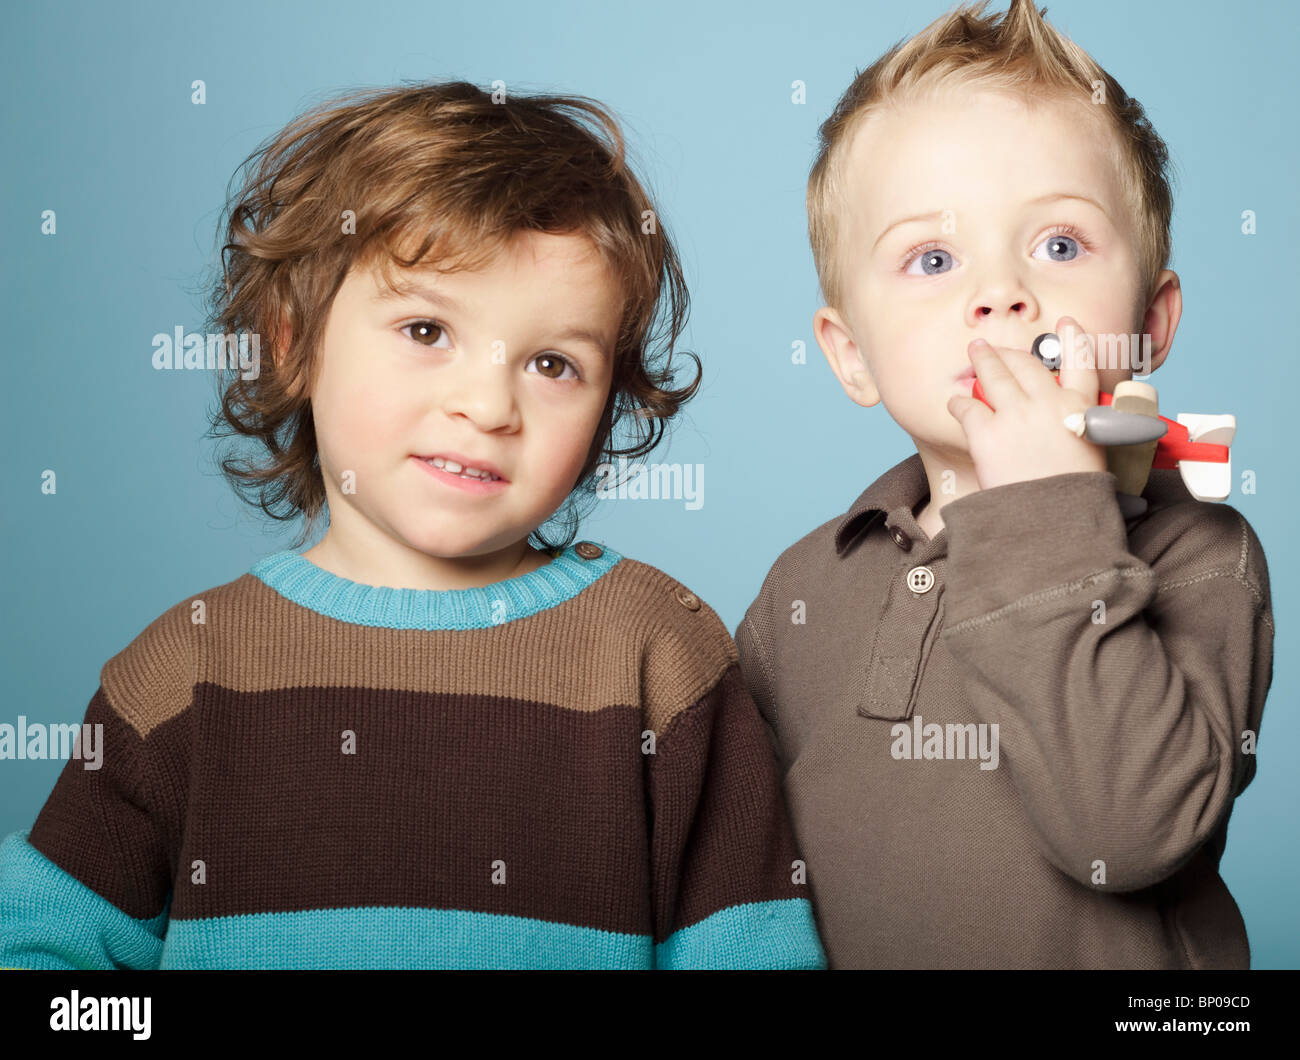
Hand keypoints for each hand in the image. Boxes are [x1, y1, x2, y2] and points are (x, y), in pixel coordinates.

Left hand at [946, 315, 1106, 490]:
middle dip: (1009, 352)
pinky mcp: (986, 433)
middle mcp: (1047, 402)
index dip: (1073, 339)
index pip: (1081, 362)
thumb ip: (1079, 428)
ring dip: (983, 360)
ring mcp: (1015, 415)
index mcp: (1080, 407)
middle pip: (1026, 364)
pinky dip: (960, 404)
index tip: (1065, 324)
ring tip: (975, 352)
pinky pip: (967, 407)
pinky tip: (955, 403)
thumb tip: (1068, 425)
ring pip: (994, 375)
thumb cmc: (1074, 494)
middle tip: (996, 346)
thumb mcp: (1093, 452)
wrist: (1051, 519)